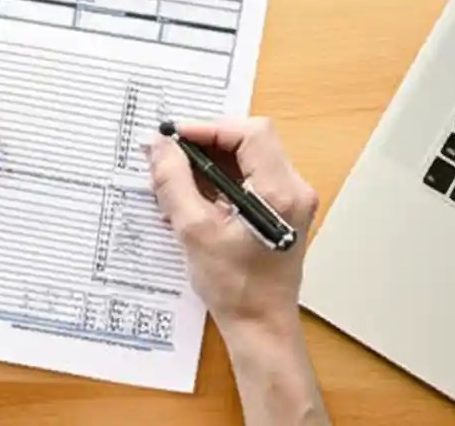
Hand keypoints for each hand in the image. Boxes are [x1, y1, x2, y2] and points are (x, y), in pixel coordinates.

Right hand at [149, 118, 318, 333]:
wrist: (260, 324)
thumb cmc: (234, 287)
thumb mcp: (194, 231)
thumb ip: (174, 181)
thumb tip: (159, 146)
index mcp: (280, 192)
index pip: (249, 133)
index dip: (209, 128)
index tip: (175, 137)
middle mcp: (294, 189)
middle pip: (250, 140)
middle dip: (207, 143)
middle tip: (171, 155)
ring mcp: (291, 198)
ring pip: (249, 156)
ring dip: (211, 161)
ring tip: (177, 180)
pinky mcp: (282, 208)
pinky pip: (250, 176)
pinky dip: (221, 178)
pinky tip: (194, 196)